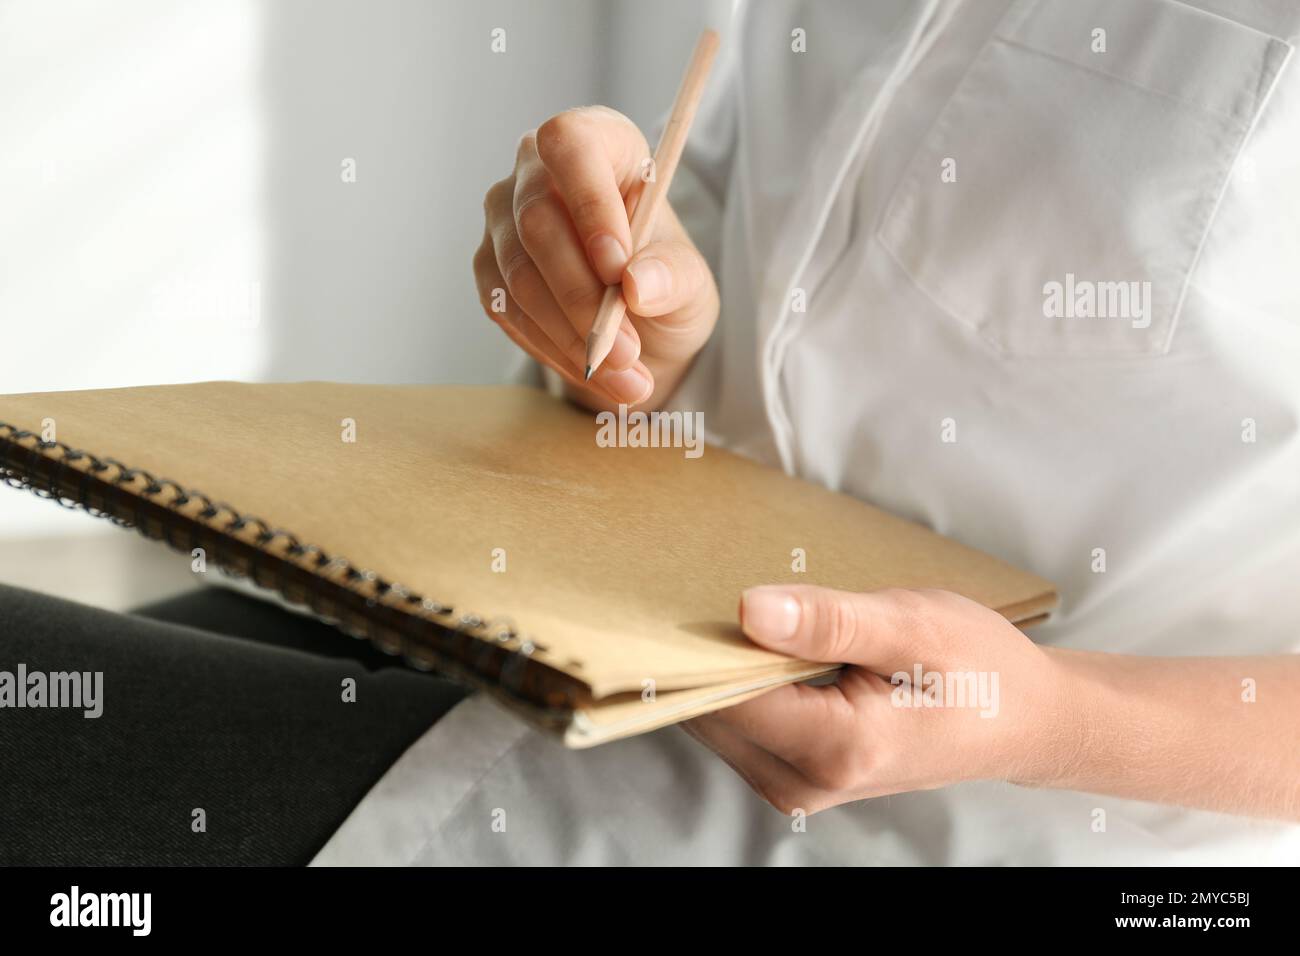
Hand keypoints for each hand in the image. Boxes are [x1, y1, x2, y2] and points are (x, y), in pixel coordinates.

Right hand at [473, 106, 719, 411]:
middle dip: (582, 297)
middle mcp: (537, 170)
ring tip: (624, 375)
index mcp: (599, 141)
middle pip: (537, 221)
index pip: (571, 146)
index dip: (589, 204)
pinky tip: (592, 370)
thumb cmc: (664, 277)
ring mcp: (504, 219)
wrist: (638, 322)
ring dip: (570, 335)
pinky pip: (507, 310)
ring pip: (518, 276)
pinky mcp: (488, 268)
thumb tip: (637, 284)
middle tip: (627, 350)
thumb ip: (672, 276)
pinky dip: (551, 349)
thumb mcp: (690, 279)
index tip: (619, 268)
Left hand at [685, 585, 1080, 814]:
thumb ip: (829, 621)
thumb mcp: (912, 626)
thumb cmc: (979, 669)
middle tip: (741, 590)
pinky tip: (776, 648)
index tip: (705, 590)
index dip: (707, 639)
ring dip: (727, 666)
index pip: (725, 693)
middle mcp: (804, 782)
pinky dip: (744, 683)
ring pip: (717, 718)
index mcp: (836, 747)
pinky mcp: (793, 774)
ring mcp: (795, 786)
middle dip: (714, 650)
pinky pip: (739, 725)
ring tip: (770, 618)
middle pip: (710, 709)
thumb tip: (748, 610)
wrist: (1023, 720)